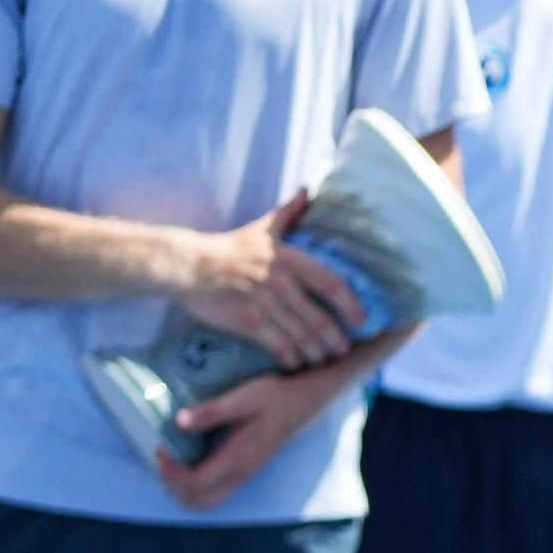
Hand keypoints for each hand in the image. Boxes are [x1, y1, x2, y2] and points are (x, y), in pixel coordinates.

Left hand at [155, 365, 342, 508]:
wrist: (305, 402)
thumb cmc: (276, 396)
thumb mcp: (245, 396)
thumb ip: (212, 411)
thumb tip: (179, 422)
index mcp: (238, 458)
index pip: (196, 483)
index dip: (170, 471)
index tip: (159, 447)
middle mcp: (241, 473)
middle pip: (198, 501)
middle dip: (171, 485)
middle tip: (160, 458)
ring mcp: (243, 475)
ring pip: (206, 502)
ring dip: (181, 490)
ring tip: (169, 463)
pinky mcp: (244, 471)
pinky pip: (213, 492)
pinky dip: (193, 486)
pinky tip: (186, 462)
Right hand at [176, 194, 371, 365]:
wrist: (189, 264)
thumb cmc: (231, 247)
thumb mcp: (262, 228)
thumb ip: (289, 212)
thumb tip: (309, 189)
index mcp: (289, 259)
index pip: (330, 284)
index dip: (351, 305)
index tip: (363, 321)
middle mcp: (279, 281)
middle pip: (319, 318)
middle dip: (336, 339)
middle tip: (345, 351)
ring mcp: (263, 303)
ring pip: (300, 336)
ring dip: (316, 352)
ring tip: (324, 360)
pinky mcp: (247, 321)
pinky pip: (277, 345)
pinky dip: (291, 358)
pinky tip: (297, 363)